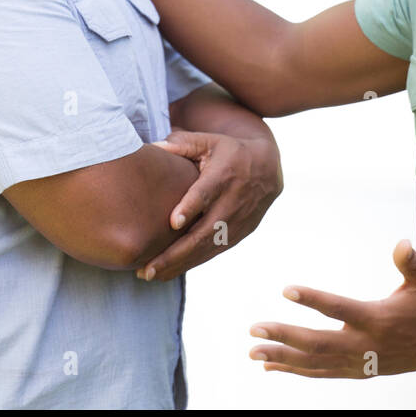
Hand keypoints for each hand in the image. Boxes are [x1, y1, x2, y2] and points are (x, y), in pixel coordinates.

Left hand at [134, 130, 282, 281]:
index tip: (173, 222)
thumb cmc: (229, 152)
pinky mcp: (239, 234)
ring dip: (179, 264)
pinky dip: (191, 263)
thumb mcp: (210, 142)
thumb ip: (182, 144)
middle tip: (147, 268)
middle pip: (204, 232)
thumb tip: (151, 148)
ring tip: (150, 275)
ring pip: (207, 248)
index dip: (191, 207)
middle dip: (175, 253)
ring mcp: (237, 222)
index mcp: (224, 175)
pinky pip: (213, 252)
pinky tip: (168, 272)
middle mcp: (233, 202)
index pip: (206, 193)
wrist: (268, 168)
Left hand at [248, 240, 415, 377]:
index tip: (286, 289)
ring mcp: (359, 362)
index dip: (313, 299)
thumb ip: (414, 263)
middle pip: (318, 344)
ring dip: (282, 358)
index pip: (340, 309)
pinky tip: (272, 367)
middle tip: (254, 329)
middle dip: (284, 337)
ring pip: (315, 363)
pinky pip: (321, 372)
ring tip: (254, 352)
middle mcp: (366, 345)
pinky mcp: (358, 371)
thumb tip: (402, 244)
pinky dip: (296, 370)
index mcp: (378, 319)